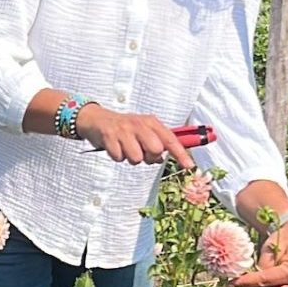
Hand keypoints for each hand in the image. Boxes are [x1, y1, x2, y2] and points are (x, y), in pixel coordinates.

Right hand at [73, 105, 195, 168]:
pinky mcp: (110, 136)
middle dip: (149, 157)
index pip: (170, 139)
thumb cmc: (125, 128)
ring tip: (126, 148)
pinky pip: (119, 157)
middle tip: (141, 152)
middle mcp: (139, 124)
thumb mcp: (144, 129)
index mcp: (151, 123)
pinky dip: (118, 156)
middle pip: (155, 150)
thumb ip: (157, 142)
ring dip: (131, 158)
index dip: (180, 153)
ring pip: (137, 158)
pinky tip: (115, 147)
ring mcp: (124, 130)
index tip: (189, 166)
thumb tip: (164, 158)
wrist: (98, 120)